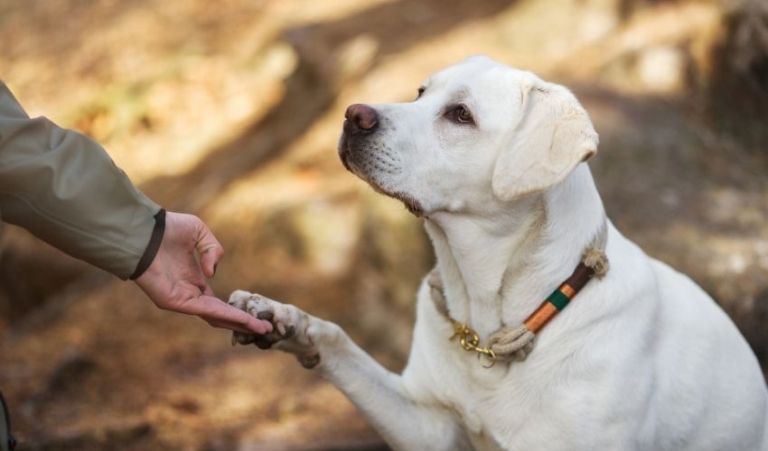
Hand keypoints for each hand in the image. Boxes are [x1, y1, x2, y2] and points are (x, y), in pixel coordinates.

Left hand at [134, 212, 272, 334]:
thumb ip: (213, 251)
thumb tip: (211, 274)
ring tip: (261, 328)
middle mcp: (189, 293)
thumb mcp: (200, 233)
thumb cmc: (167, 228)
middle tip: (265, 328)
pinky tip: (242, 319)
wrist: (144, 230)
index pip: (218, 302)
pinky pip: (206, 311)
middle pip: (220, 315)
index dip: (237, 309)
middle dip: (243, 322)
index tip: (256, 314)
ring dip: (239, 322)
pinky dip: (226, 315)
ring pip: (216, 316)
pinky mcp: (175, 302)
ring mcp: (182, 299)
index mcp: (193, 279)